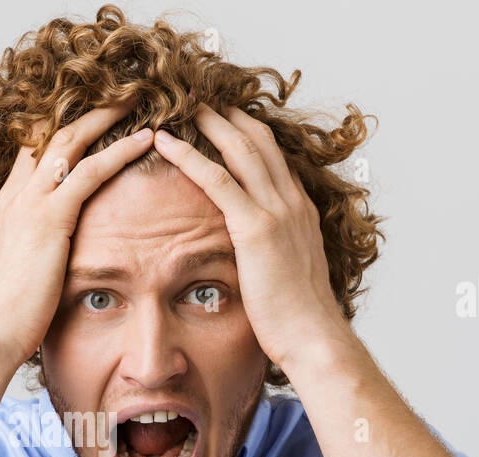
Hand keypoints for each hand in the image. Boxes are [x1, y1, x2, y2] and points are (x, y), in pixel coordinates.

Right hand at [0, 100, 154, 366]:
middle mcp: (16, 196)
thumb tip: (57, 262)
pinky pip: (90, 171)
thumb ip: (39, 255)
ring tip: (138, 100)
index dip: (64, 132)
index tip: (94, 120)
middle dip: (86, 112)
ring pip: (70, 140)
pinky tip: (146, 138)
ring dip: (107, 117)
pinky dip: (120, 150)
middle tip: (120, 94)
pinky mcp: (49, 218)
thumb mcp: (24, 274)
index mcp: (8, 207)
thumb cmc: (9, 316)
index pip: (35, 153)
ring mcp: (30, 204)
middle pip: (51, 134)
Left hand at [151, 105, 354, 370]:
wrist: (314, 337)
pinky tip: (164, 142)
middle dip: (229, 115)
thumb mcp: (288, 275)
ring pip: (239, 149)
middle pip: (258, 141)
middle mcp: (291, 202)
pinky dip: (189, 156)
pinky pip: (217, 180)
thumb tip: (256, 259)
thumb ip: (273, 255)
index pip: (273, 158)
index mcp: (299, 212)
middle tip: (201, 97)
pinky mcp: (255, 228)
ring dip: (209, 122)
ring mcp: (276, 211)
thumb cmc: (298, 318)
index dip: (249, 132)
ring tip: (182, 105)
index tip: (226, 117)